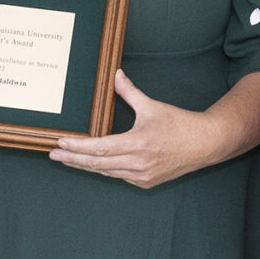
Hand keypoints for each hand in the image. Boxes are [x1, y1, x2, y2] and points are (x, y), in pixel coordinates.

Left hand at [51, 71, 226, 189]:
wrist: (206, 144)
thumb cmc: (180, 124)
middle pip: (96, 165)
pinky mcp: (146, 183)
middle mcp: (137, 164)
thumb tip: (115, 75)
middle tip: (53, 155)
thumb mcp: (152, 106)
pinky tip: (94, 164)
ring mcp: (141, 176)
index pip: (97, 148)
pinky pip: (119, 176)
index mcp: (137, 144)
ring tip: (68, 160)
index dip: (76, 147)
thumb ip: (130, 92)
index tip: (60, 143)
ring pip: (106, 172)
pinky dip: (105, 169)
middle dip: (72, 160)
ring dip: (86, 166)